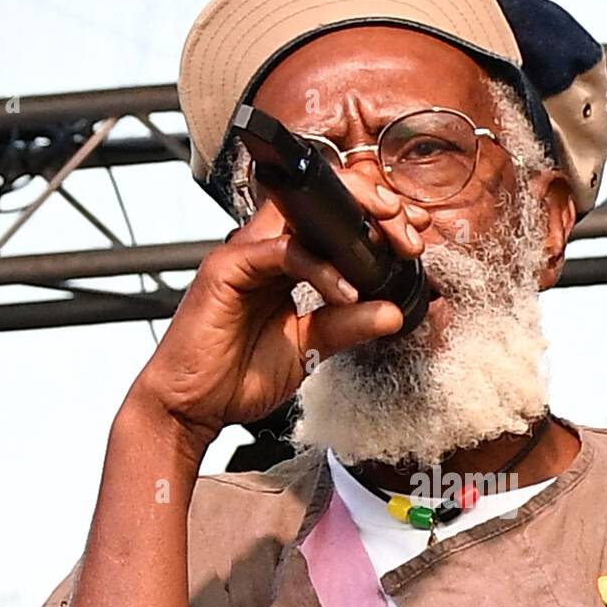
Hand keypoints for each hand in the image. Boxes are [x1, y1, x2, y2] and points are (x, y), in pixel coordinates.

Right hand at [130, 178, 429, 446]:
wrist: (191, 406)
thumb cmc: (236, 376)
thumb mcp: (310, 349)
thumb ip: (347, 325)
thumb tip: (393, 312)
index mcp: (285, 261)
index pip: (332, 218)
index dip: (375, 217)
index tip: (415, 233)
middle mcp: (264, 249)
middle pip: (319, 199)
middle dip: (374, 205)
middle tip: (412, 230)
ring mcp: (243, 255)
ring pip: (301, 211)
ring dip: (354, 222)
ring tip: (393, 246)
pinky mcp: (226, 270)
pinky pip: (282, 252)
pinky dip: (320, 268)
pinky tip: (347, 289)